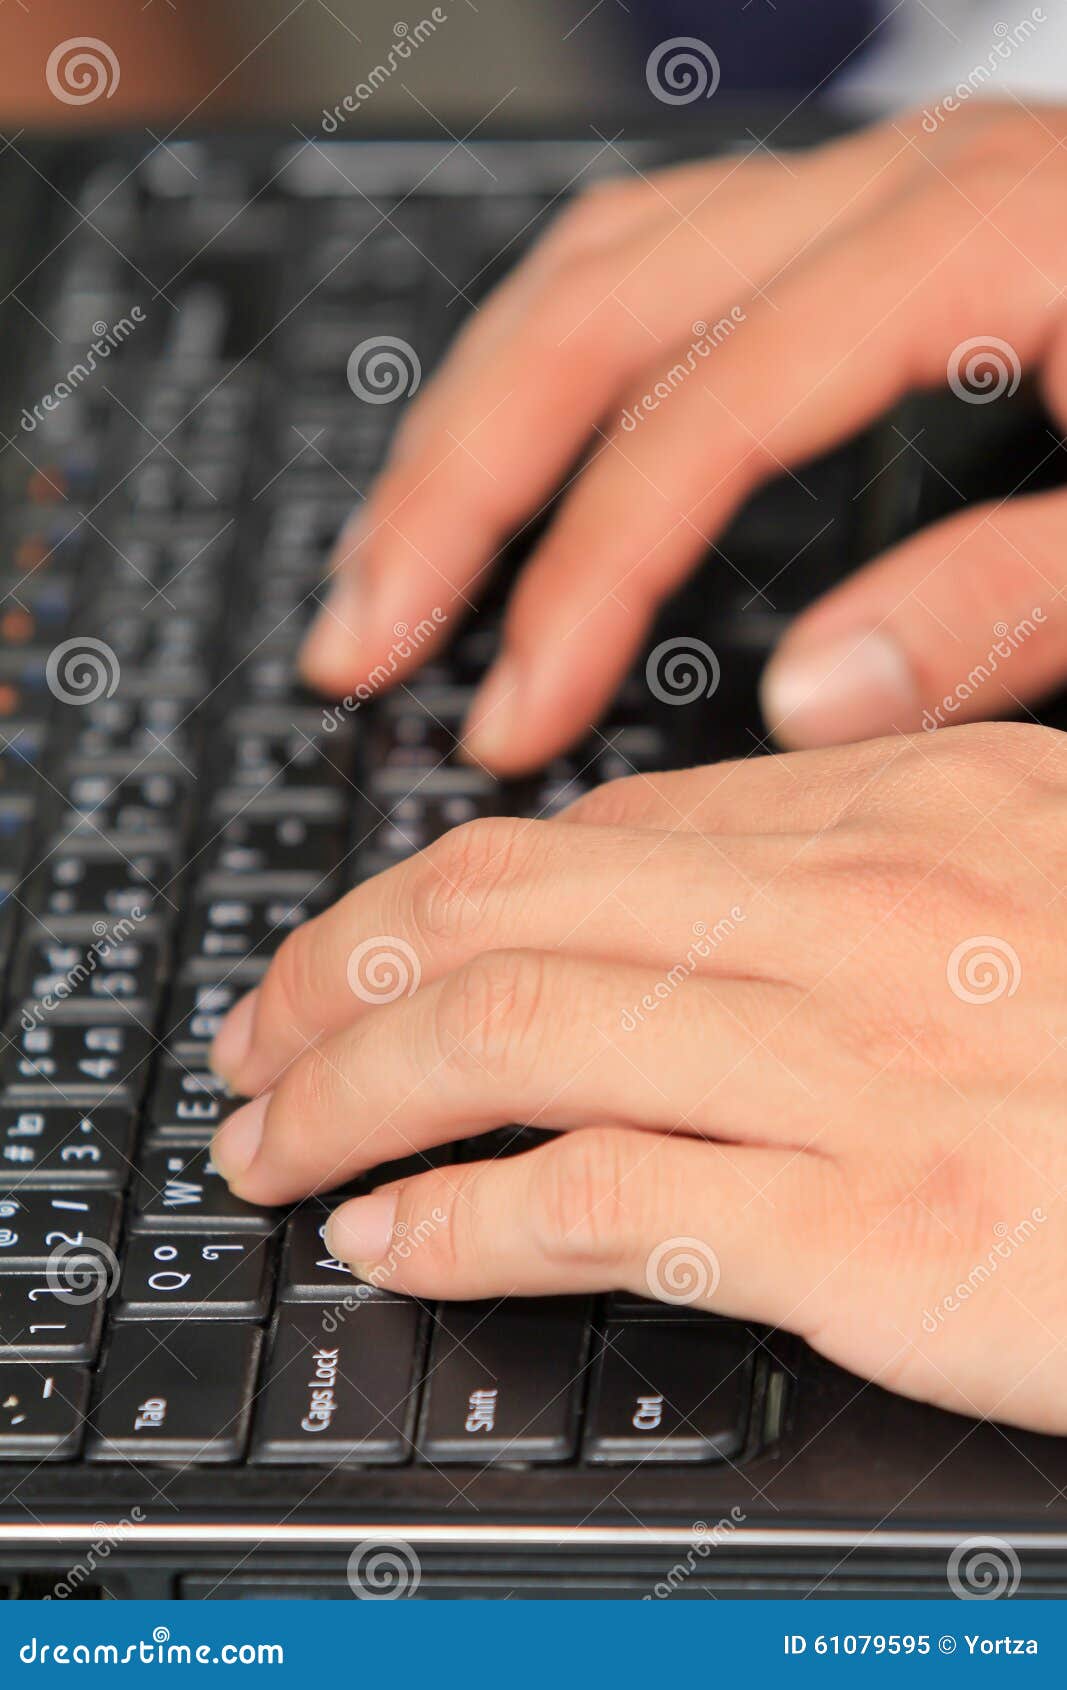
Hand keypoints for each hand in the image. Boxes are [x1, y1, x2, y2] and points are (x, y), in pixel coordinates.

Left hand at [211, 721, 1066, 1432]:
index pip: (594, 834)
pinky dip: (459, 1222)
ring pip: (513, 1038)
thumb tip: (697, 868)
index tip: (354, 949)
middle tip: (258, 1039)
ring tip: (272, 1143)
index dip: (430, 892)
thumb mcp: (1047, 866)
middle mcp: (861, 910)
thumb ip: (877, 851)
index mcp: (908, 807)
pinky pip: (595, 1202)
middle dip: (337, 974)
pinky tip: (388, 1239)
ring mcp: (859, 1060)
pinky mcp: (873, 1219)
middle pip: (508, 911)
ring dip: (354, 1094)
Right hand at [299, 104, 1066, 770]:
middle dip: (453, 487)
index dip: (582, 574)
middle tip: (362, 643)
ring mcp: (869, 197)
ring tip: (391, 575)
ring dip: (469, 425)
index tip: (508, 713)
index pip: (701, 412)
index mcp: (980, 244)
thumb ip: (1020, 600)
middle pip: (592, 305)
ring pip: (595, 270)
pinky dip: (551, 385)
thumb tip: (813, 692)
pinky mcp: (861, 234)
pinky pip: (652, 276)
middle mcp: (897, 189)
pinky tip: (514, 479)